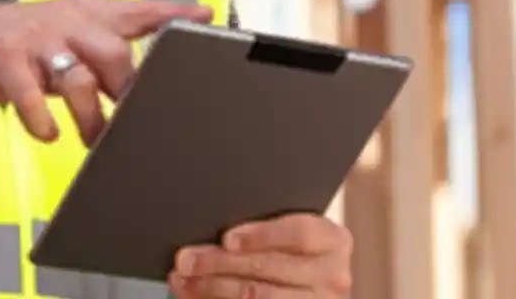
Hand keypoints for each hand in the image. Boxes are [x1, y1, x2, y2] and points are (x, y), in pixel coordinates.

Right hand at [0, 0, 212, 144]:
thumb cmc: (29, 45)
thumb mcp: (73, 36)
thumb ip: (113, 48)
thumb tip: (155, 78)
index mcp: (87, 14)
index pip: (136, 10)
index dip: (171, 12)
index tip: (204, 16)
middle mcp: (65, 20)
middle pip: (113, 52)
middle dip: (128, 91)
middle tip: (136, 121)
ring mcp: (34, 38)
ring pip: (77, 77)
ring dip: (91, 116)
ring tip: (95, 140)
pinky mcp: (4, 60)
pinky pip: (29, 92)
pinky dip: (41, 118)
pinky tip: (49, 133)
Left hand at [167, 214, 352, 297]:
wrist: (310, 283)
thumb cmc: (293, 248)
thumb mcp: (291, 232)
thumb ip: (265, 225)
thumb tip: (217, 229)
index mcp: (333, 240)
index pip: (300, 232)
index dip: (262, 234)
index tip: (227, 238)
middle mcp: (333, 276)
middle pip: (271, 267)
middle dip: (220, 262)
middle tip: (186, 258)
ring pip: (258, 296)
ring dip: (212, 287)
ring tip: (182, 278)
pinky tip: (194, 294)